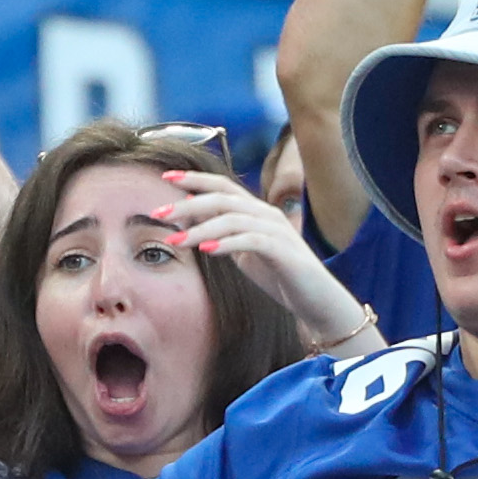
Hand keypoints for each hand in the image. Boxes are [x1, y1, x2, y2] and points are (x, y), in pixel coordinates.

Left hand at [156, 173, 372, 346]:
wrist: (318, 301)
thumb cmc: (281, 277)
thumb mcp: (245, 253)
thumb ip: (224, 236)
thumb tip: (194, 220)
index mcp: (257, 211)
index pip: (222, 185)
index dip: (194, 178)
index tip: (165, 177)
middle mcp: (267, 214)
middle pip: (223, 198)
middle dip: (188, 204)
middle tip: (159, 214)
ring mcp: (277, 231)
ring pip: (233, 218)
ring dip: (201, 228)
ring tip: (177, 241)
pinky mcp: (284, 251)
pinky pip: (251, 240)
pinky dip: (227, 243)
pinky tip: (207, 250)